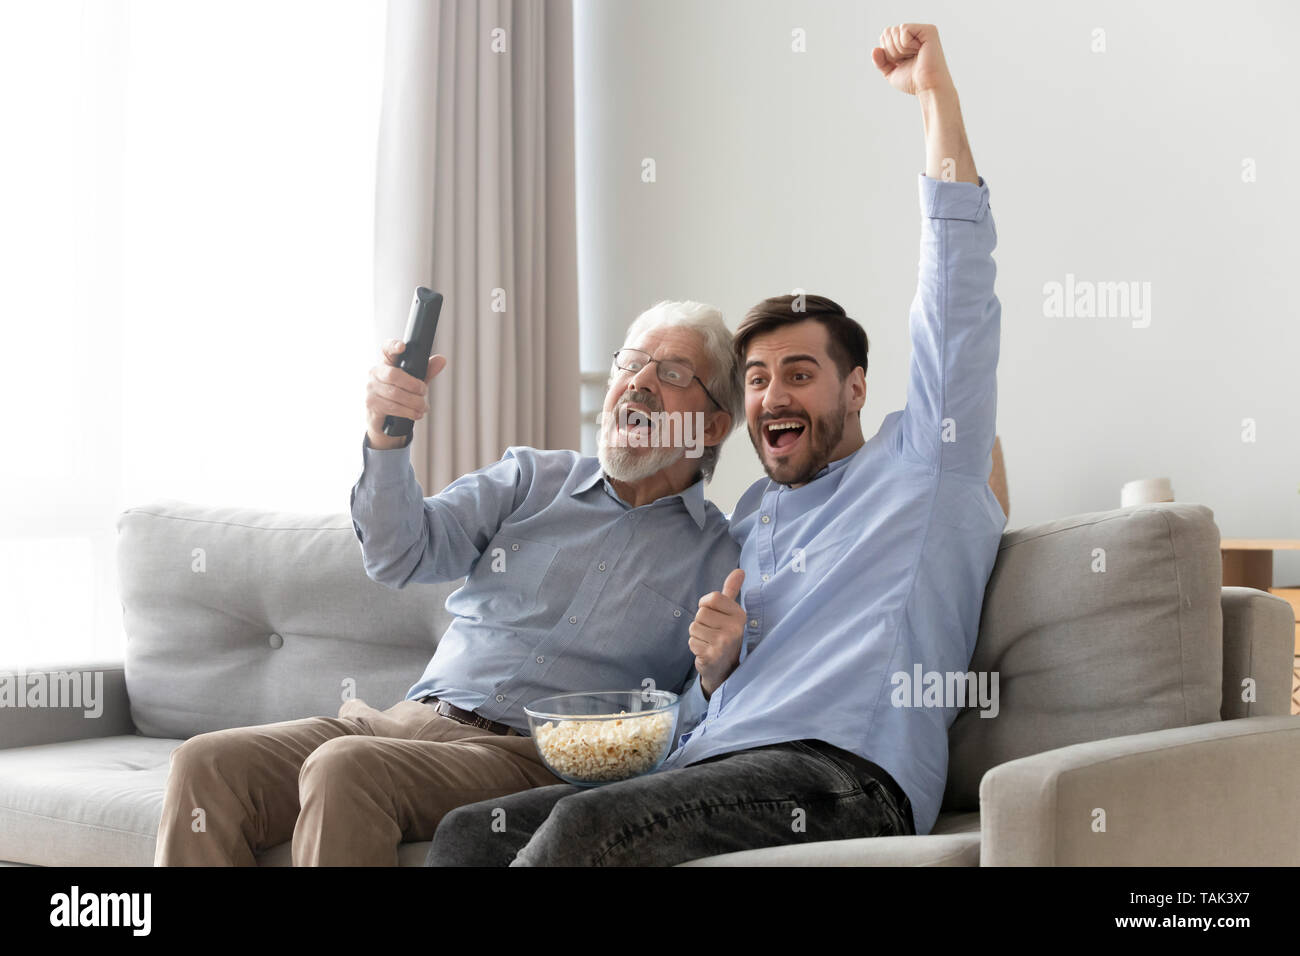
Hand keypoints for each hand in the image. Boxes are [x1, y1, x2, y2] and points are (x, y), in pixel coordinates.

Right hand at [364, 339, 447, 448]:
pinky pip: (392, 407)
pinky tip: (416, 414)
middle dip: (413, 385)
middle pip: (393, 374)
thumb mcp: (416, 383)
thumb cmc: (401, 397)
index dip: (392, 346)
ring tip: (423, 406)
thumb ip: (427, 371)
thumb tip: (441, 359)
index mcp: (386, 363)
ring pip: (395, 394)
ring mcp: (371, 389)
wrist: (385, 422)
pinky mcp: (371, 404)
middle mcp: (375, 373)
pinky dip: (408, 412)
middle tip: (424, 391)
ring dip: (414, 402)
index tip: (402, 347)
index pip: (386, 348)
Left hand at [688, 569, 745, 698]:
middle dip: (701, 622)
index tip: (714, 616)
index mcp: (740, 614)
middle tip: (712, 632)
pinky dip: (695, 646)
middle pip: (700, 613)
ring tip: (709, 642)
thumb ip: (732, 591)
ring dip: (697, 635)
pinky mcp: (713, 655)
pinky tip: (706, 651)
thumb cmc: (725, 634)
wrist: (726, 667)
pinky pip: (691, 642)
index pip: (711, 598)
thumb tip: (739, 571)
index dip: (706, 606)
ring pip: (694, 627)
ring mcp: (724, 642)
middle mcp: (735, 628)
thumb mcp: (731, 612)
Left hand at [871, 23, 952, 96]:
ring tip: (914, 56)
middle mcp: (914, 34)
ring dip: (899, 49)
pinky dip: (906, 44)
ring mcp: (922, 31)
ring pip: (894, 31)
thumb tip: (874, 50)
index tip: (901, 62)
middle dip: (891, 50)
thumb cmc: (913, 81)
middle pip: (888, 32)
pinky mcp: (928, 30)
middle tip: (907, 59)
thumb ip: (880, 61)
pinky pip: (904, 29)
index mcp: (906, 42)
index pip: (885, 36)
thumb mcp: (891, 72)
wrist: (927, 87)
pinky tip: (918, 50)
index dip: (887, 52)